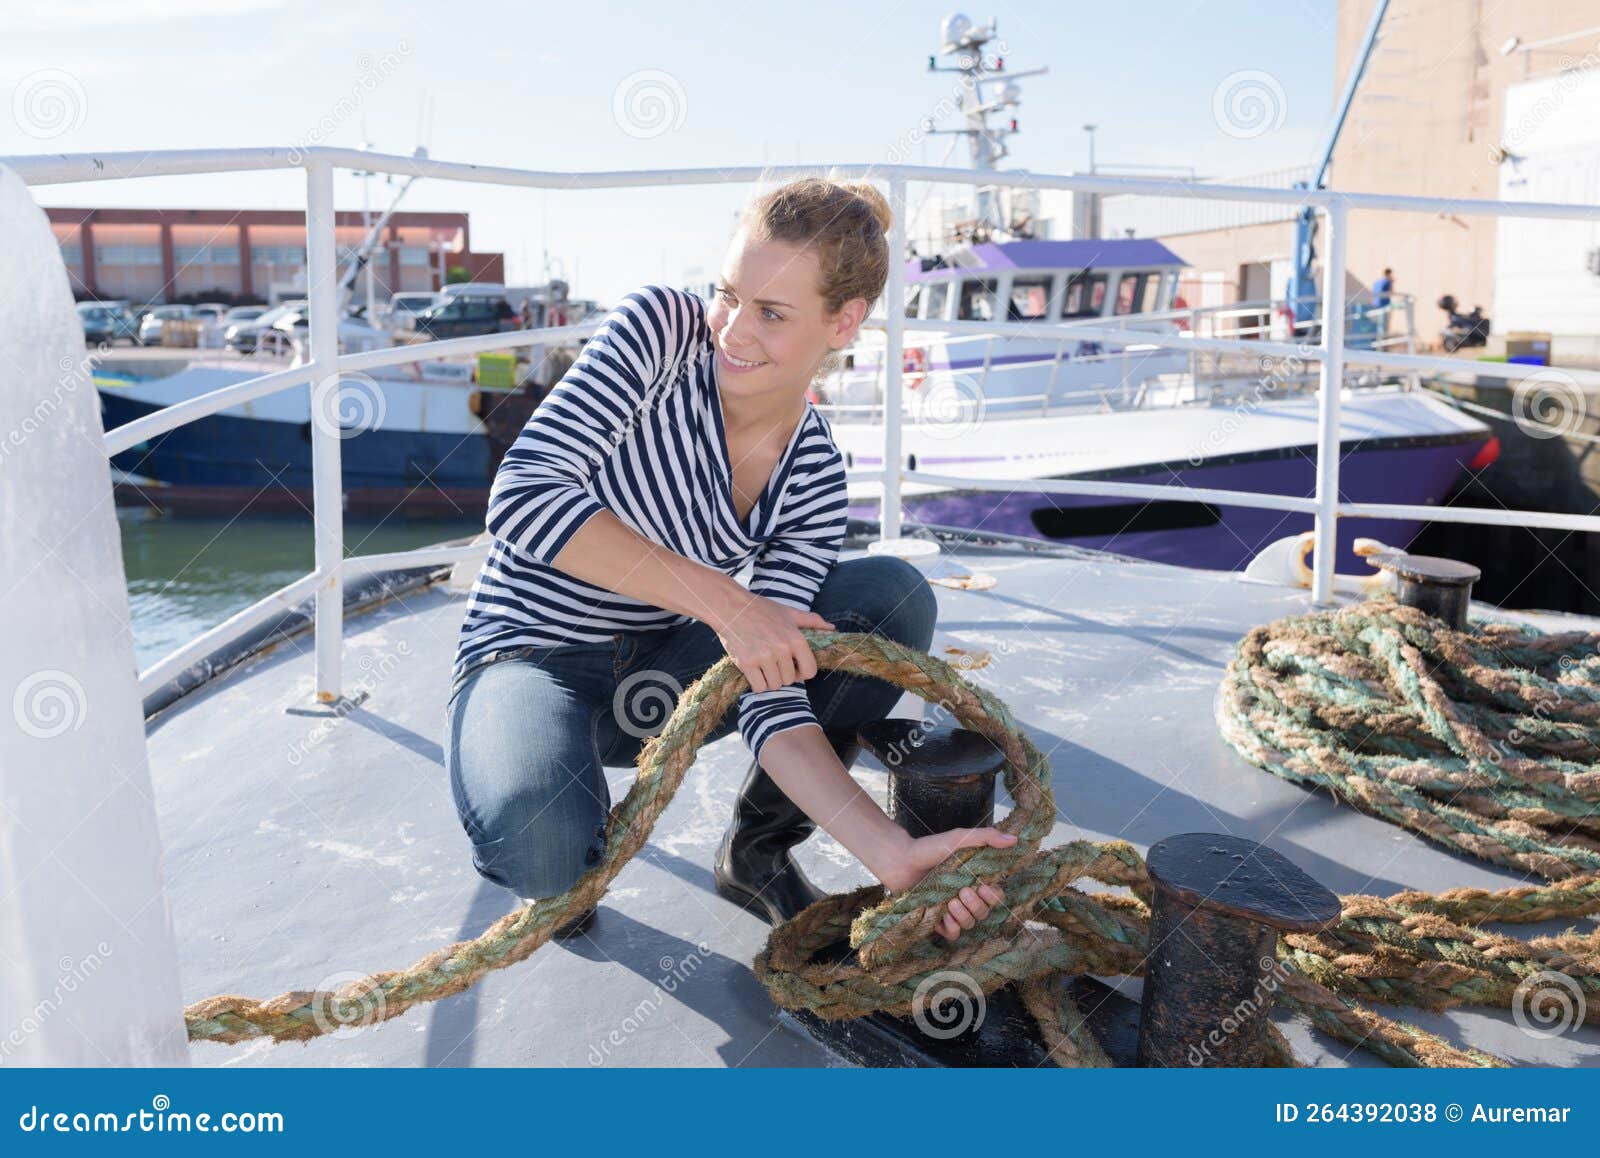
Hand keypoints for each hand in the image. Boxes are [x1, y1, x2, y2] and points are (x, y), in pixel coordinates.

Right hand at [710, 587, 834, 693]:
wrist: (730, 607)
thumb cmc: (761, 609)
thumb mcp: (789, 612)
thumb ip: (812, 621)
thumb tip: (832, 628)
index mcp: (795, 638)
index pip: (810, 671)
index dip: (802, 673)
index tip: (793, 668)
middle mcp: (782, 649)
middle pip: (790, 680)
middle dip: (782, 674)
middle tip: (772, 662)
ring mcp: (764, 657)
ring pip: (774, 685)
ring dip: (769, 680)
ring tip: (762, 666)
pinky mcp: (747, 663)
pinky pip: (759, 687)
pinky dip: (757, 683)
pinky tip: (753, 670)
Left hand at [876, 827, 1014, 941]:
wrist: (900, 860)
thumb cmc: (930, 847)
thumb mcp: (959, 838)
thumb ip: (986, 837)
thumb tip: (1014, 839)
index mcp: (974, 880)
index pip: (996, 897)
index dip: (994, 896)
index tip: (983, 885)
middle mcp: (965, 896)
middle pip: (984, 913)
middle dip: (976, 905)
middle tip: (962, 891)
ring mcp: (950, 909)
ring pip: (970, 924)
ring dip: (963, 915)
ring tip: (950, 902)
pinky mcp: (935, 920)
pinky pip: (953, 934)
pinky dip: (952, 928)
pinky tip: (944, 915)